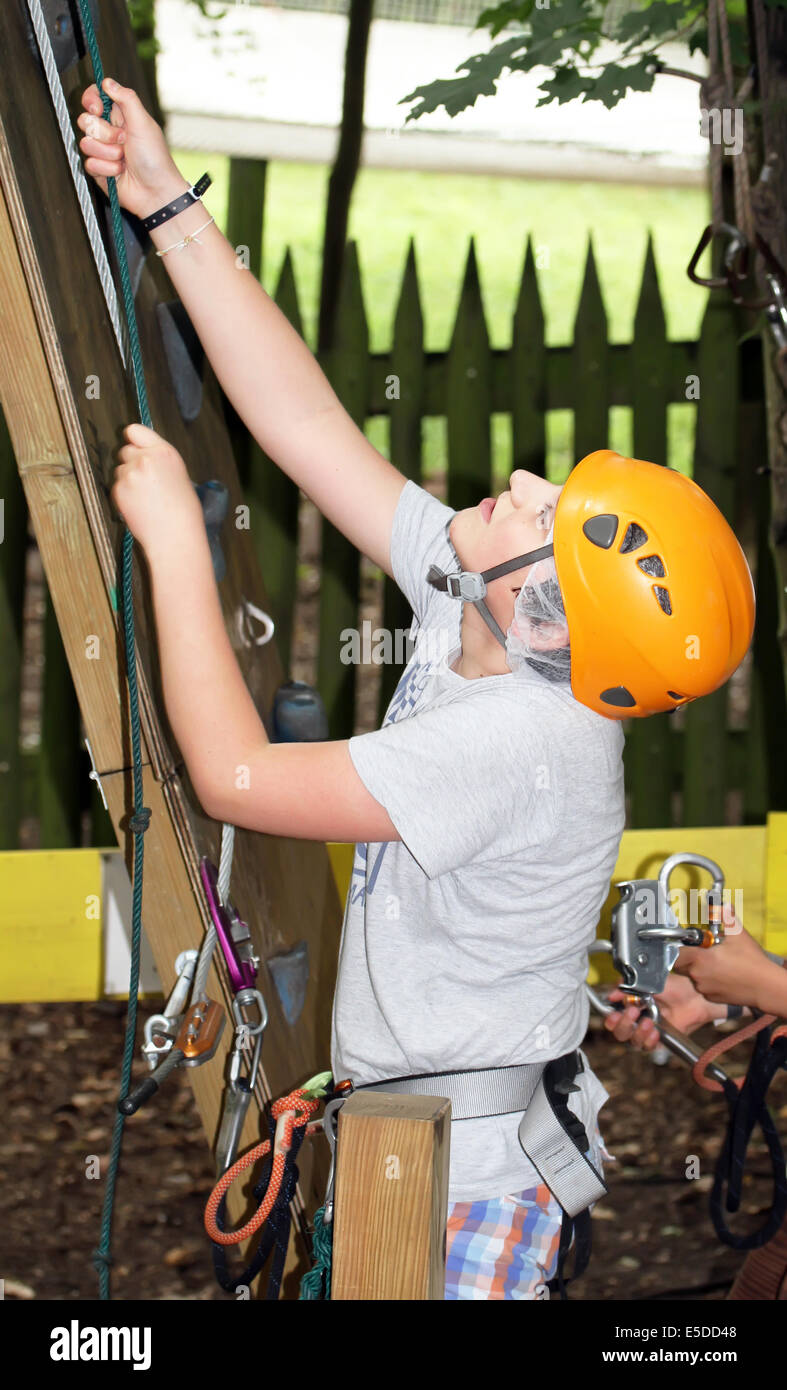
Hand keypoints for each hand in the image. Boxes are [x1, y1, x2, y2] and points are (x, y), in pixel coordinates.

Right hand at [77, 78, 186, 219]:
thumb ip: (126, 98)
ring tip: (123, 160)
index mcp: (120, 116)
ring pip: (85, 143)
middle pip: (85, 120)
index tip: (98, 109)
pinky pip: (89, 163)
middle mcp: (109, 131)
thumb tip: (107, 81)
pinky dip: (106, 169)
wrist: (155, 192)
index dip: (91, 101)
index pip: (94, 98)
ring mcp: (103, 151)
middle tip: (123, 141)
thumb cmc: (155, 158)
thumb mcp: (143, 122)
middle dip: (104, 133)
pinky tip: (119, 173)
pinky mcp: (99, 170)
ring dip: (107, 153)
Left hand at [113, 424, 202, 555]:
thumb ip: (159, 460)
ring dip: (127, 480)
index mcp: (164, 452)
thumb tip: (142, 454)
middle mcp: (145, 458)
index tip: (133, 444)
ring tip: (146, 498)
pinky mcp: (118, 489)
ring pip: (119, 470)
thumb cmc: (182, 511)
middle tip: (145, 480)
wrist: (175, 535)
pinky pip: (116, 487)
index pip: (136, 430)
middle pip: (125, 450)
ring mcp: (130, 473)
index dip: (133, 439)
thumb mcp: (179, 475)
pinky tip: (139, 506)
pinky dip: (124, 495)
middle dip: (130, 462)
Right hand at [602, 971, 721, 1050]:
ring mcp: (646, 1031)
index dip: (611, 1018)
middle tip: (633, 1013)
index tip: (614, 1014)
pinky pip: (648, 1047)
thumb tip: (613, 994)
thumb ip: (627, 988)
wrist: (692, 996)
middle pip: (619, 1032)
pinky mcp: (658, 1040)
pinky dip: (649, 1040)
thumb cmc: (672, 987)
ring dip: (638, 1032)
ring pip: (632, 1041)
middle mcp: (635, 1020)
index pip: (612, 1017)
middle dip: (623, 1024)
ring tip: (649, 1021)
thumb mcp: (647, 983)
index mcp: (628, 1005)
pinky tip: (655, 1031)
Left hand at [673, 905, 776, 1010]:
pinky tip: (722, 975)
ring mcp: (704, 989)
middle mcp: (697, 976)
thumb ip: (725, 917)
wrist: (765, 986)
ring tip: (716, 963)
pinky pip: (703, 987)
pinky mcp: (711, 998)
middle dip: (688, 958)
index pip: (675, 954)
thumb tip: (721, 905)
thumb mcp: (738, 934)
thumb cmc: (751, 961)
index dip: (680, 948)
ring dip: (699, 970)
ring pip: (693, 977)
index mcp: (699, 959)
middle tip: (703, 952)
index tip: (688, 944)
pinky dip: (708, 981)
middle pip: (682, 966)